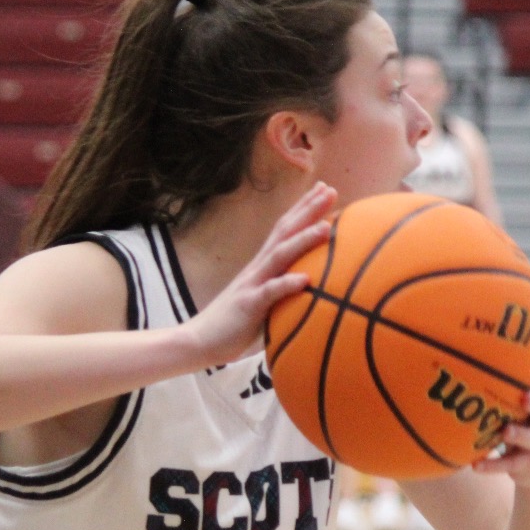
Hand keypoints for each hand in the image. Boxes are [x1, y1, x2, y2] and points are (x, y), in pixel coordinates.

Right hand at [178, 182, 334, 368]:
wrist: (199, 340)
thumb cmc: (236, 324)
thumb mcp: (264, 301)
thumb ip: (282, 289)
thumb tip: (310, 287)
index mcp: (263, 266)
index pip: (285, 230)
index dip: (304, 208)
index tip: (325, 189)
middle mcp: (258, 268)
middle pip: (284, 232)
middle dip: (307, 210)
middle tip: (330, 189)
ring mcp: (253, 284)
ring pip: (280, 256)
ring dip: (303, 240)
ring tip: (326, 227)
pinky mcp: (249, 305)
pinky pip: (270, 293)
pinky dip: (287, 284)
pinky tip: (305, 279)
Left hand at [475, 337, 529, 488]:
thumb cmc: (526, 425)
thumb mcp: (524, 406)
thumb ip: (512, 383)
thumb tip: (484, 346)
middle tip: (525, 396)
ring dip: (519, 434)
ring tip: (505, 431)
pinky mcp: (527, 465)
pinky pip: (509, 464)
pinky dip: (492, 465)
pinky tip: (475, 465)